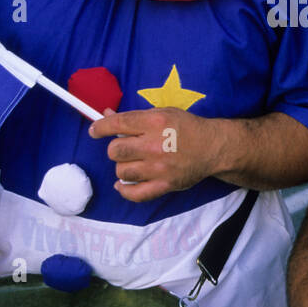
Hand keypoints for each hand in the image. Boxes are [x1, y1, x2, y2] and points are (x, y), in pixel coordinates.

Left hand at [89, 108, 224, 202]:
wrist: (213, 148)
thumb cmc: (187, 128)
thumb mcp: (163, 113)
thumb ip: (134, 117)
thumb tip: (106, 116)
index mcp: (155, 122)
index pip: (117, 124)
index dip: (100, 128)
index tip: (94, 130)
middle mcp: (155, 145)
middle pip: (115, 150)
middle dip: (115, 148)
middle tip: (125, 147)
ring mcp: (159, 168)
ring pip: (121, 171)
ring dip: (123, 167)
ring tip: (133, 162)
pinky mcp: (164, 185)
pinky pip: (134, 193)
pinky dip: (124, 190)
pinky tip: (124, 184)